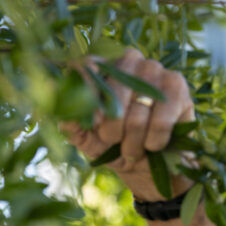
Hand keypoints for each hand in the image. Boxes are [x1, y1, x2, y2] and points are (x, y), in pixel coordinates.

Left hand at [61, 49, 193, 200]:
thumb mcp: (84, 138)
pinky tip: (153, 145)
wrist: (147, 165)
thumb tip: (48, 88)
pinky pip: (160, 120)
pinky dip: (153, 141)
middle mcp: (127, 60)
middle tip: (113, 142)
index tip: (93, 125)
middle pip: (113, 94)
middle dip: (111, 131)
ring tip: (132, 149)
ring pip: (136, 115)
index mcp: (100, 67)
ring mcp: (154, 69)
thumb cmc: (111, 146)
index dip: (88, 99)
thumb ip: (69, 119)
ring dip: (132, 143)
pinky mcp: (177, 85)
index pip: (87, 67)